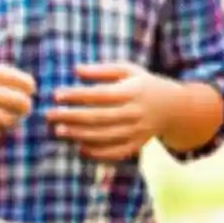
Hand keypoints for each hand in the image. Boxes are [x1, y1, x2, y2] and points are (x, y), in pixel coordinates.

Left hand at [47, 62, 179, 161]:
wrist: (174, 108)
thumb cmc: (144, 84)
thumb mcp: (128, 70)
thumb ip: (102, 70)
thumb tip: (75, 70)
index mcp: (132, 91)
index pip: (100, 95)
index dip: (77, 95)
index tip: (56, 94)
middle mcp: (135, 113)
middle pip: (98, 117)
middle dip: (71, 116)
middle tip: (49, 115)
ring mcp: (136, 131)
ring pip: (103, 136)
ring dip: (78, 134)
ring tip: (58, 130)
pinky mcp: (136, 145)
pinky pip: (114, 152)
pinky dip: (96, 152)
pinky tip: (78, 147)